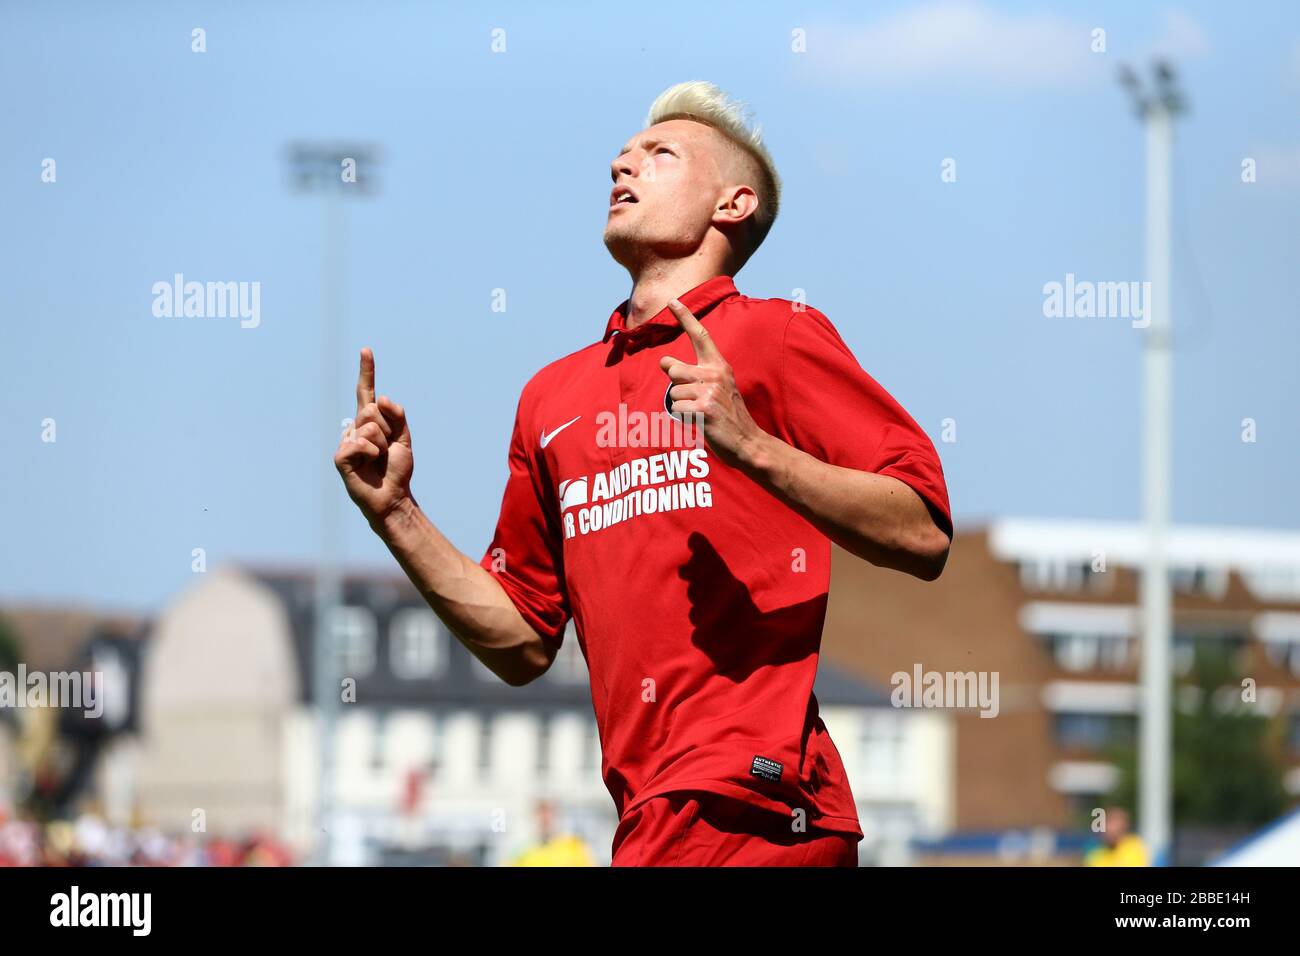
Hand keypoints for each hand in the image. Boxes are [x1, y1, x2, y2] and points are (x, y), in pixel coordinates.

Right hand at [334, 347, 414, 526]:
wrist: (392, 496)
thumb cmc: (396, 469)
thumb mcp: (404, 438)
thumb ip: (397, 415)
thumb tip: (382, 397)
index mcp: (370, 422)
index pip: (367, 392)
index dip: (367, 371)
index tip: (366, 350)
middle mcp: (355, 428)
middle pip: (371, 409)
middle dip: (387, 429)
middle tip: (386, 450)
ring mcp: (346, 441)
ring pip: (369, 426)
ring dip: (381, 445)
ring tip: (378, 460)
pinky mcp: (340, 456)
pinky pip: (361, 443)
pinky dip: (371, 453)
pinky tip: (368, 465)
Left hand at [658, 298, 765, 468]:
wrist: (747, 441)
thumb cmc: (726, 414)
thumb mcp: (713, 388)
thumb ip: (690, 373)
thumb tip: (663, 362)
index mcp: (719, 365)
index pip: (700, 335)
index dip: (685, 317)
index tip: (671, 301)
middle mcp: (715, 374)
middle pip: (673, 369)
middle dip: (676, 385)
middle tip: (695, 399)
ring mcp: (710, 391)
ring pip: (672, 393)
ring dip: (681, 405)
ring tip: (700, 412)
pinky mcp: (704, 408)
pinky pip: (676, 410)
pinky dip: (684, 418)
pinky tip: (701, 422)